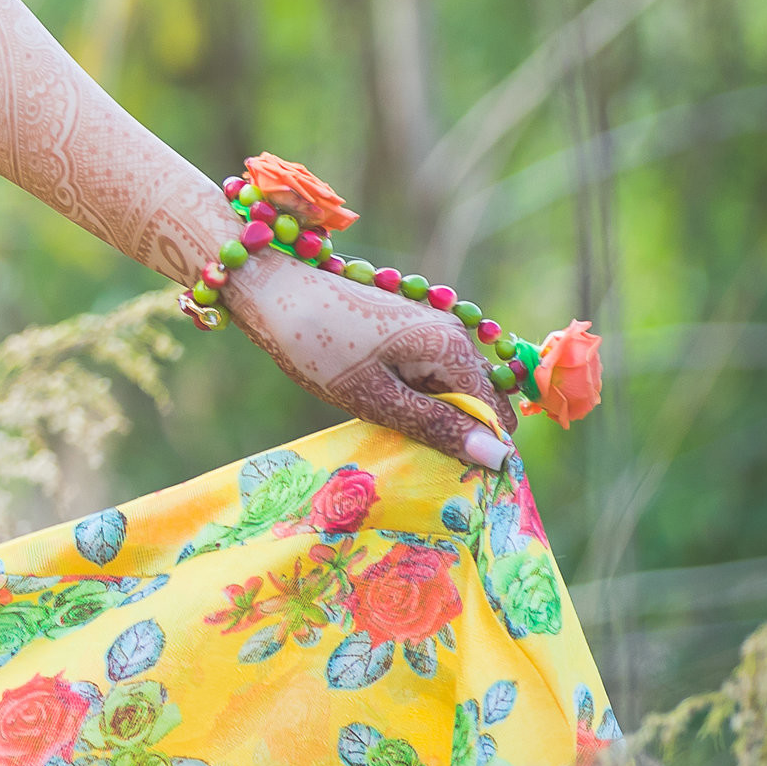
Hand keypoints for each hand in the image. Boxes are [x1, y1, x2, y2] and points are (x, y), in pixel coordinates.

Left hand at [224, 251, 517, 469]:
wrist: (270, 291)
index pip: (495, 413)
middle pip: (478, 400)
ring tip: (390, 427)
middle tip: (412, 451)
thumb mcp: (375, 397)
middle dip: (456, 431)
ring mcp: (429, 327)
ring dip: (432, 415)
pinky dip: (415, 396)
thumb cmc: (316, 345)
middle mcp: (450, 332)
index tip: (449, 474)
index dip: (479, 448)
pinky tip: (382, 404)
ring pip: (452, 389)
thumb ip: (437, 427)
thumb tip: (497, 458)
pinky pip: (429, 375)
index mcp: (451, 347)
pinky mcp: (407, 330)